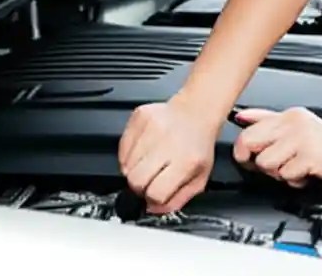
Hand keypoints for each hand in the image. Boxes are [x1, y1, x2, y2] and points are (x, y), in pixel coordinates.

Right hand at [118, 99, 220, 213]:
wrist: (196, 112)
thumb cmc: (198, 145)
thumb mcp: (199, 177)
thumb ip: (178, 199)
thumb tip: (154, 209)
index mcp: (187, 160)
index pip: (156, 192)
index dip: (153, 198)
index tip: (156, 194)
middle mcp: (169, 143)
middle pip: (135, 180)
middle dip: (140, 186)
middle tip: (149, 180)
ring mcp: (153, 127)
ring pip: (126, 165)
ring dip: (134, 170)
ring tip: (149, 162)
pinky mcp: (140, 117)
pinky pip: (121, 146)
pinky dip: (128, 154)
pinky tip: (143, 150)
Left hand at [232, 107, 321, 193]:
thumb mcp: (299, 130)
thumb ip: (269, 121)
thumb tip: (240, 117)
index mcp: (289, 115)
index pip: (248, 125)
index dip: (243, 147)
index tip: (250, 154)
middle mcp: (294, 121)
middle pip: (248, 142)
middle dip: (257, 161)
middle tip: (275, 165)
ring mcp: (302, 137)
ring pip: (265, 162)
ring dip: (279, 173)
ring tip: (296, 168)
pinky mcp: (310, 155)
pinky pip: (284, 175)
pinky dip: (295, 181)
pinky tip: (307, 173)